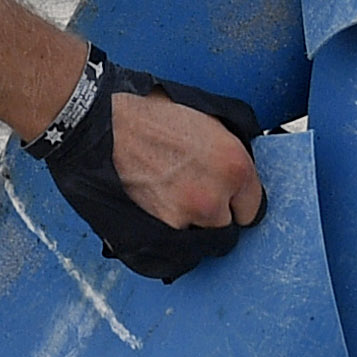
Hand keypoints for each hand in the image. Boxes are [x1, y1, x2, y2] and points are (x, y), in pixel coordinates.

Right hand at [27, 53, 266, 280]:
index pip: (254, 209)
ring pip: (199, 236)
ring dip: (189, 224)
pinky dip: (165, 228)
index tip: (226, 199)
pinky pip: (173, 242)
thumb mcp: (208, 120)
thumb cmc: (148, 113)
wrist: (103, 122)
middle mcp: (216, 196)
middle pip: (227, 227)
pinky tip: (154, 204)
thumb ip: (230, 150)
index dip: (236, 202)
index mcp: (235, 165)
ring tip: (168, 196)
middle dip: (213, 214)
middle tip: (191, 192)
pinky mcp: (159, 228)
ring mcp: (188, 216)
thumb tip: (239, 168)